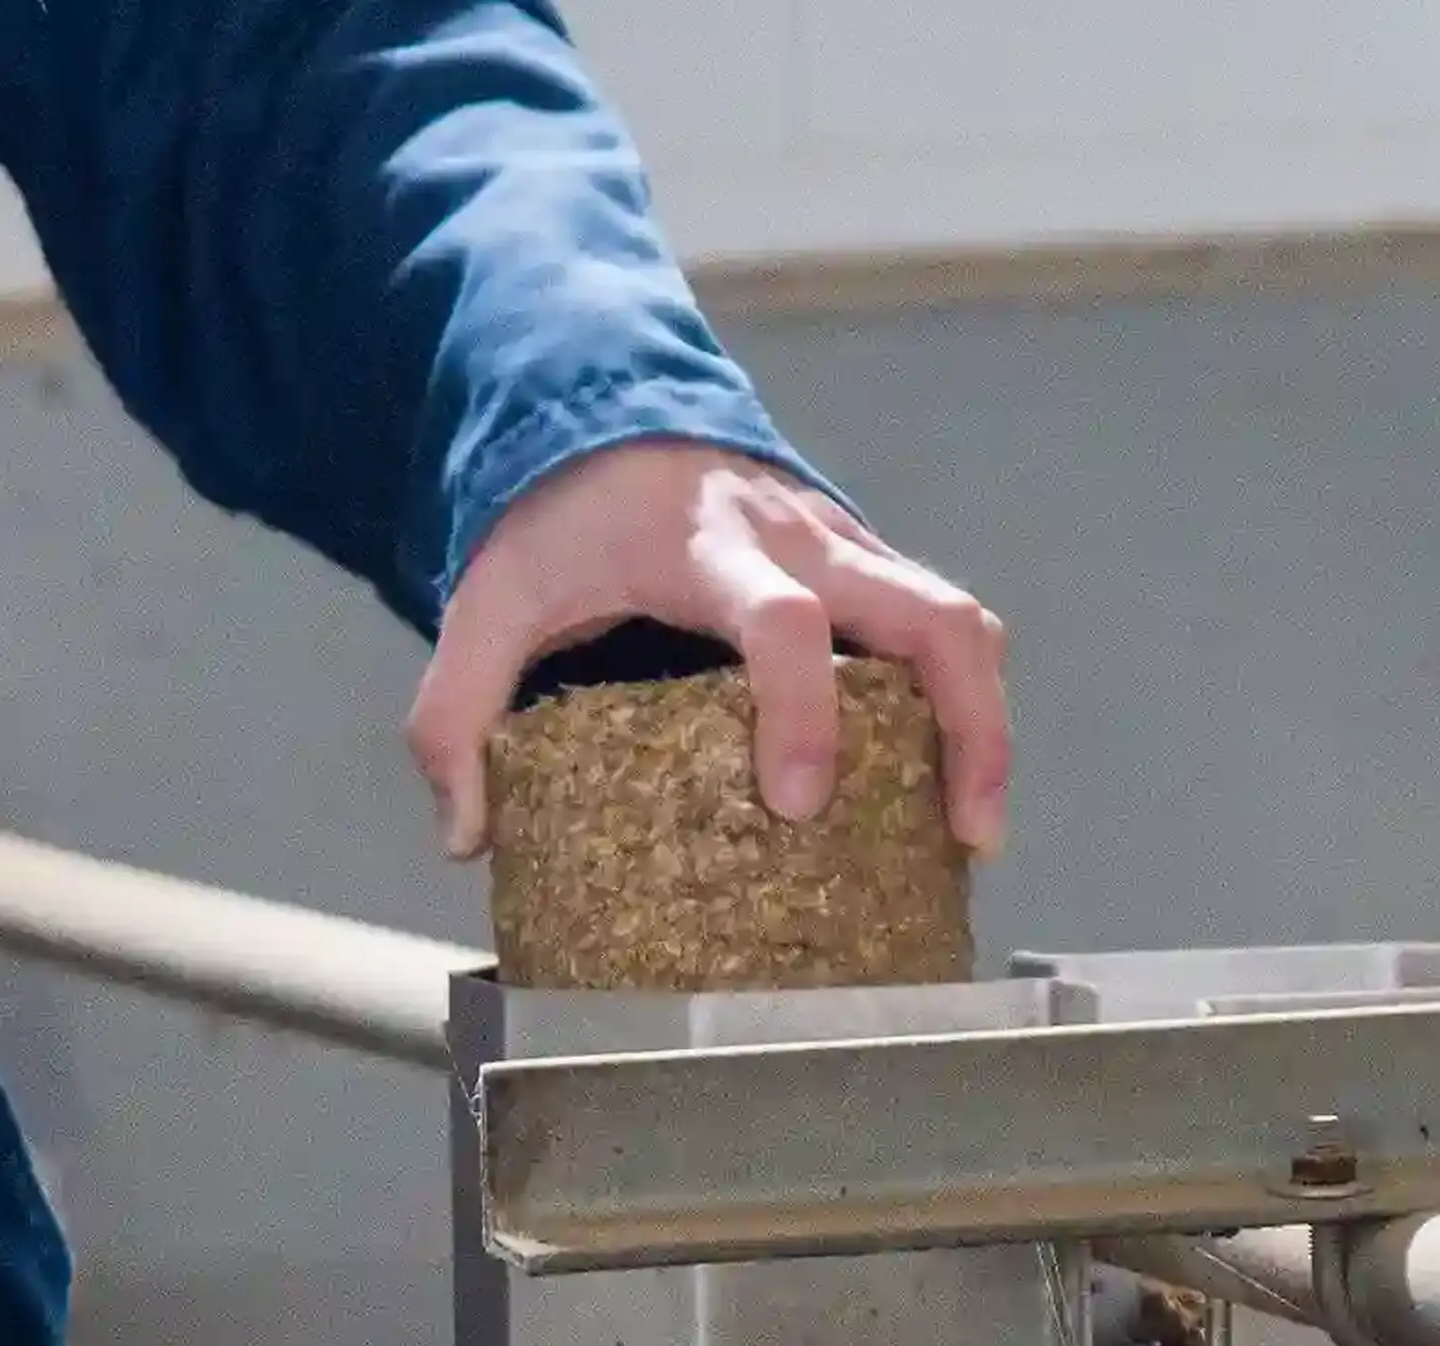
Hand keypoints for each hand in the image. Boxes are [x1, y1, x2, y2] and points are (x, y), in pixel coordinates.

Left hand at [408, 441, 1010, 859]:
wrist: (605, 413)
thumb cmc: (555, 523)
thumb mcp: (485, 602)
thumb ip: (455, 714)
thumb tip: (467, 837)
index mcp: (707, 550)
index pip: (784, 623)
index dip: (803, 713)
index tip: (799, 803)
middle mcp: (801, 541)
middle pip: (930, 617)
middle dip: (966, 725)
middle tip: (964, 834)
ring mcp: (848, 548)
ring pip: (961, 620)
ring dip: (984, 723)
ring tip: (970, 829)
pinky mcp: (868, 566)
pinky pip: (945, 628)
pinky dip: (963, 702)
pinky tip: (943, 786)